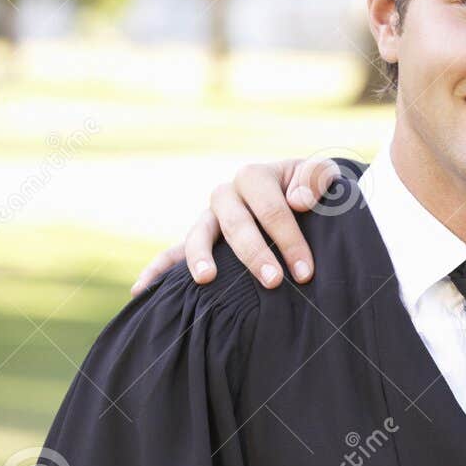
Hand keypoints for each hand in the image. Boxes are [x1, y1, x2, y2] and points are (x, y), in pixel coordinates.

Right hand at [128, 156, 339, 295]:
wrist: (300, 195)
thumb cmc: (313, 189)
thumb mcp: (323, 175)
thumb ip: (317, 179)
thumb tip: (297, 201)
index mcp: (254, 176)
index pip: (272, 209)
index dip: (289, 239)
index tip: (306, 271)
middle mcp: (227, 194)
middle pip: (237, 224)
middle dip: (256, 254)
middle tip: (275, 282)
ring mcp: (210, 217)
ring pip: (199, 234)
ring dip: (201, 257)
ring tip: (207, 280)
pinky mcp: (201, 238)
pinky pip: (172, 252)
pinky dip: (157, 269)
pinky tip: (142, 290)